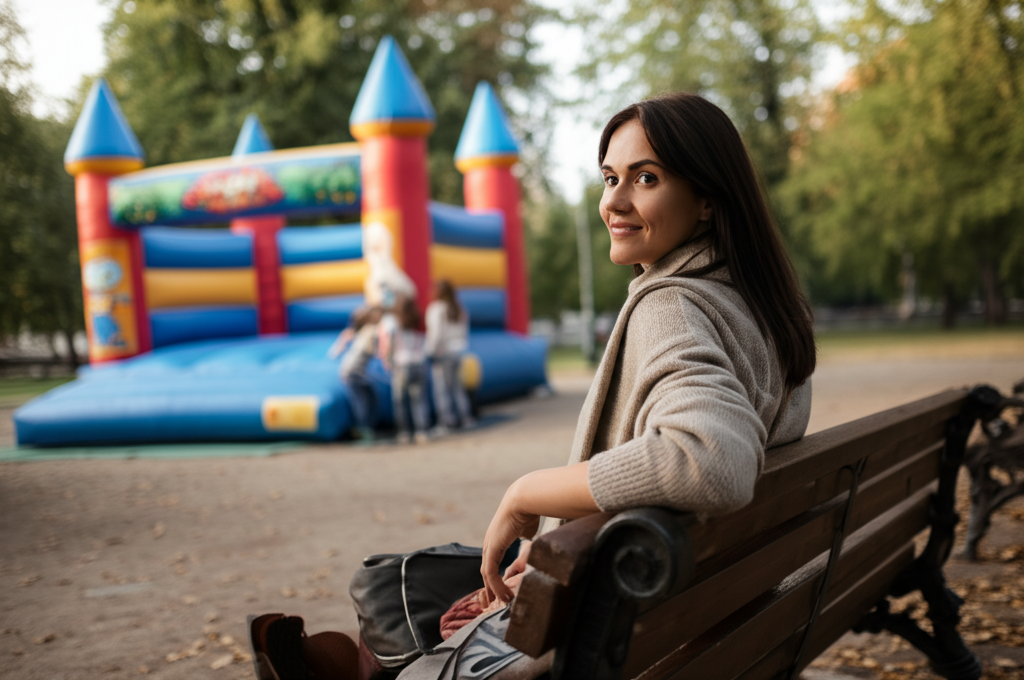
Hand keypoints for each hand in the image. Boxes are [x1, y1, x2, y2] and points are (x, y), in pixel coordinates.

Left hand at [480, 479, 538, 606]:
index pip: (492, 562)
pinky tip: (503, 594)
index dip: (495, 577)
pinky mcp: (491, 549)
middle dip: (490, 587)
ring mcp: (489, 546)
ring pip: (487, 574)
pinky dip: (496, 585)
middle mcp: (490, 543)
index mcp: (497, 538)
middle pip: (486, 570)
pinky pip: (491, 572)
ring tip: (501, 602)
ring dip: (493, 589)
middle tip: (494, 602)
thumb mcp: (526, 529)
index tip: (502, 589)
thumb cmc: (528, 511)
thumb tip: (530, 539)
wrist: (523, 501)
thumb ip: (525, 536)